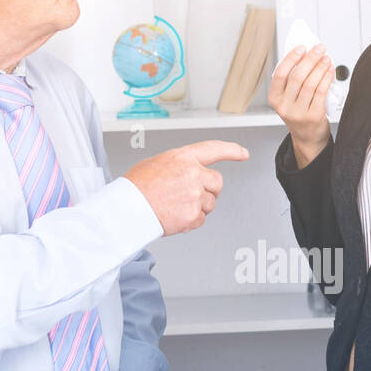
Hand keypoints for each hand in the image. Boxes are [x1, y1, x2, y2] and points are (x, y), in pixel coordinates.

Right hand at [125, 140, 248, 234]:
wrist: (128, 208)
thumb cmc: (137, 187)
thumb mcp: (157, 163)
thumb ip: (179, 166)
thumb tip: (190, 173)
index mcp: (183, 157)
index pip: (214, 149)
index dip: (232, 150)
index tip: (242, 153)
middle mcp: (193, 174)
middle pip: (217, 182)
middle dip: (210, 190)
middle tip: (193, 195)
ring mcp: (195, 195)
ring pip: (210, 203)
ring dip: (197, 207)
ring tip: (175, 206)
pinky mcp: (193, 214)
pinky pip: (201, 219)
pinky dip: (191, 221)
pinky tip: (174, 216)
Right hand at [268, 42, 333, 166]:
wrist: (308, 138)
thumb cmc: (299, 114)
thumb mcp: (288, 99)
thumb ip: (292, 80)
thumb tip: (305, 55)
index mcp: (275, 99)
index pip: (280, 74)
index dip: (291, 58)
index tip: (302, 48)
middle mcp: (285, 107)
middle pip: (298, 77)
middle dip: (310, 59)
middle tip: (319, 49)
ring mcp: (299, 113)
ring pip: (311, 84)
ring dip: (320, 67)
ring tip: (326, 58)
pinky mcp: (314, 116)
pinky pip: (321, 92)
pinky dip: (326, 78)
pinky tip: (329, 70)